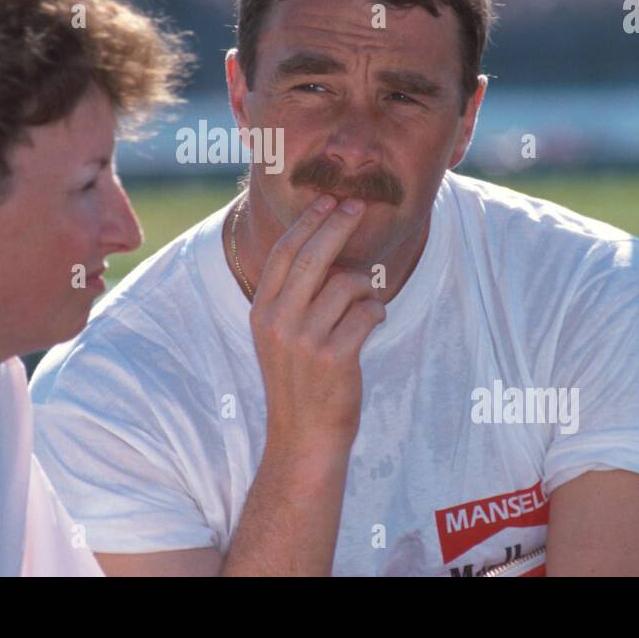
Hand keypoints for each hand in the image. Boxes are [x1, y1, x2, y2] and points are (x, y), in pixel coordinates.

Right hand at [248, 194, 385, 459]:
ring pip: (347, 284)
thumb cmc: (300, 380)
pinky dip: (377, 313)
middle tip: (356, 206)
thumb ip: (293, 296)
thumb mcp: (279, 335)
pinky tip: (371, 325)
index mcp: (262, 311)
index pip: (284, 254)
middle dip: (337, 225)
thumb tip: (325, 248)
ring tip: (363, 307)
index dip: (308, 223)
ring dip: (364, 288)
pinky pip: (368, 311)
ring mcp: (305, 339)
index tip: (327, 201)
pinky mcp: (335, 356)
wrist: (304, 436)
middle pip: (313, 257)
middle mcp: (278, 321)